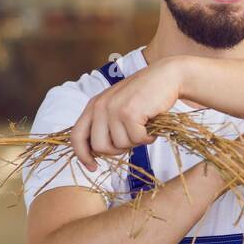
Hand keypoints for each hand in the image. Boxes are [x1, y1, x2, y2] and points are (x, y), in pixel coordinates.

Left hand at [69, 57, 186, 170]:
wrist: (167, 76)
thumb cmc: (145, 95)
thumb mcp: (118, 106)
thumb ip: (105, 123)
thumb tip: (98, 152)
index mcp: (93, 105)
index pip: (77, 136)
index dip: (83, 155)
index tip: (93, 167)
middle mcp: (100, 106)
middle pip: (99, 147)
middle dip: (117, 150)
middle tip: (131, 140)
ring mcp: (114, 109)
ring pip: (120, 145)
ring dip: (136, 141)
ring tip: (144, 127)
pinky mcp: (130, 113)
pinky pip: (137, 140)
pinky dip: (148, 137)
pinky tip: (152, 125)